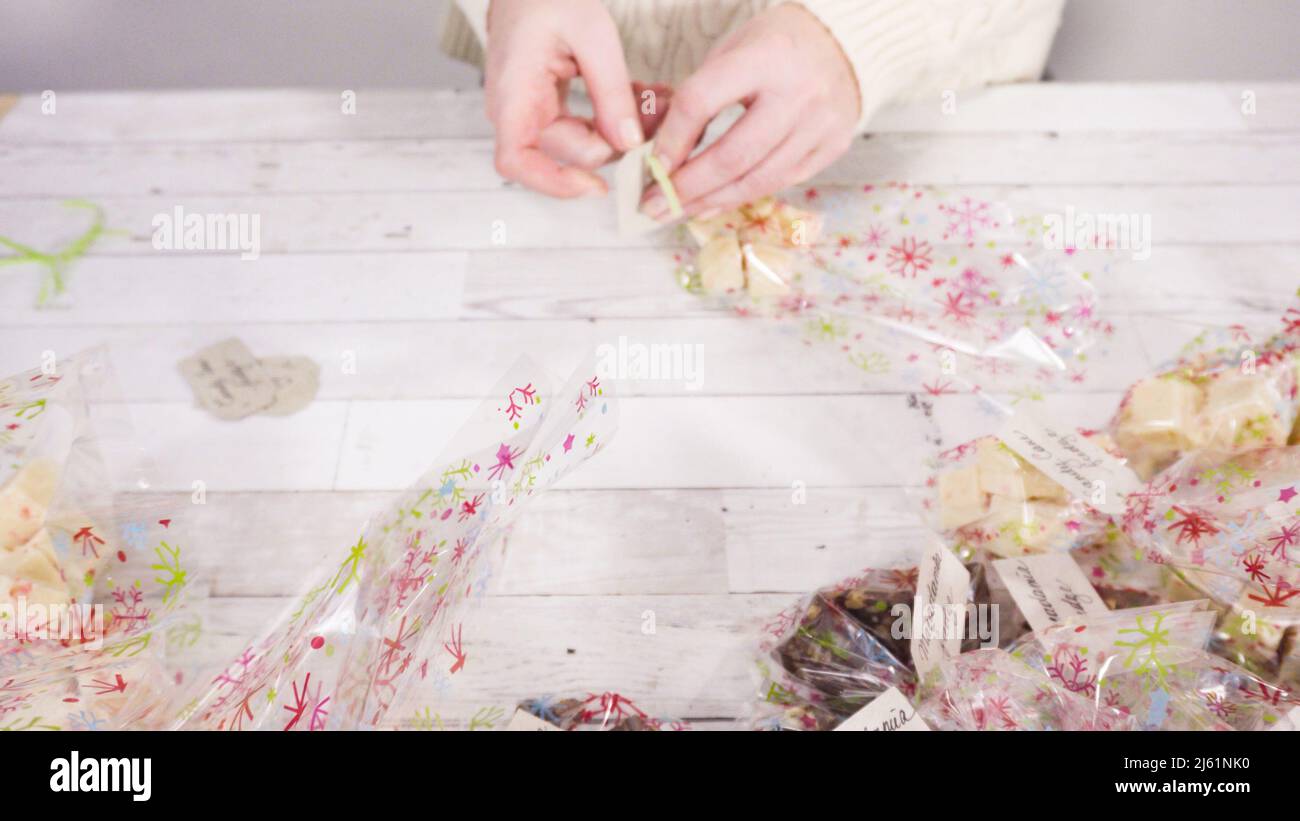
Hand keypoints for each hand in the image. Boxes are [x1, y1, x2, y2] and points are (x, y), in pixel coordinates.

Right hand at [484, 0, 660, 196]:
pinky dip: (620, 115)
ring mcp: (534, 112)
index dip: (553, 183)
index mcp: (514, 95)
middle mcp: (518, 112)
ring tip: (660, 102)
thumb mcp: (591, 33)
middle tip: (658, 115)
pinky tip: (648, 97)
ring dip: (626, 128)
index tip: (596, 185)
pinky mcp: (553, 107)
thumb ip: (611, 90)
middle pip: (567, 154)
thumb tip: (629, 142)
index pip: (517, 161)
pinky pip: (589, 126)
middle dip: (617, 141)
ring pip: (586, 142)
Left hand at [642, 3, 859, 218]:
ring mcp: (820, 124)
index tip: (650, 165)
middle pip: (732, 156)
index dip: (671, 140)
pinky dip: (742, 197)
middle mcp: (798, 93)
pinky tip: (715, 203)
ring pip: (757, 180)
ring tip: (679, 211)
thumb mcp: (732, 52)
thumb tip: (662, 156)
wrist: (842, 45)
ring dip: (711, 202)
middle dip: (687, 187)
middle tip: (654, 205)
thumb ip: (699, 97)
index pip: (701, 103)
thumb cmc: (774, 48)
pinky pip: (781, 183)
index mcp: (764, 57)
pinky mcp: (833, 146)